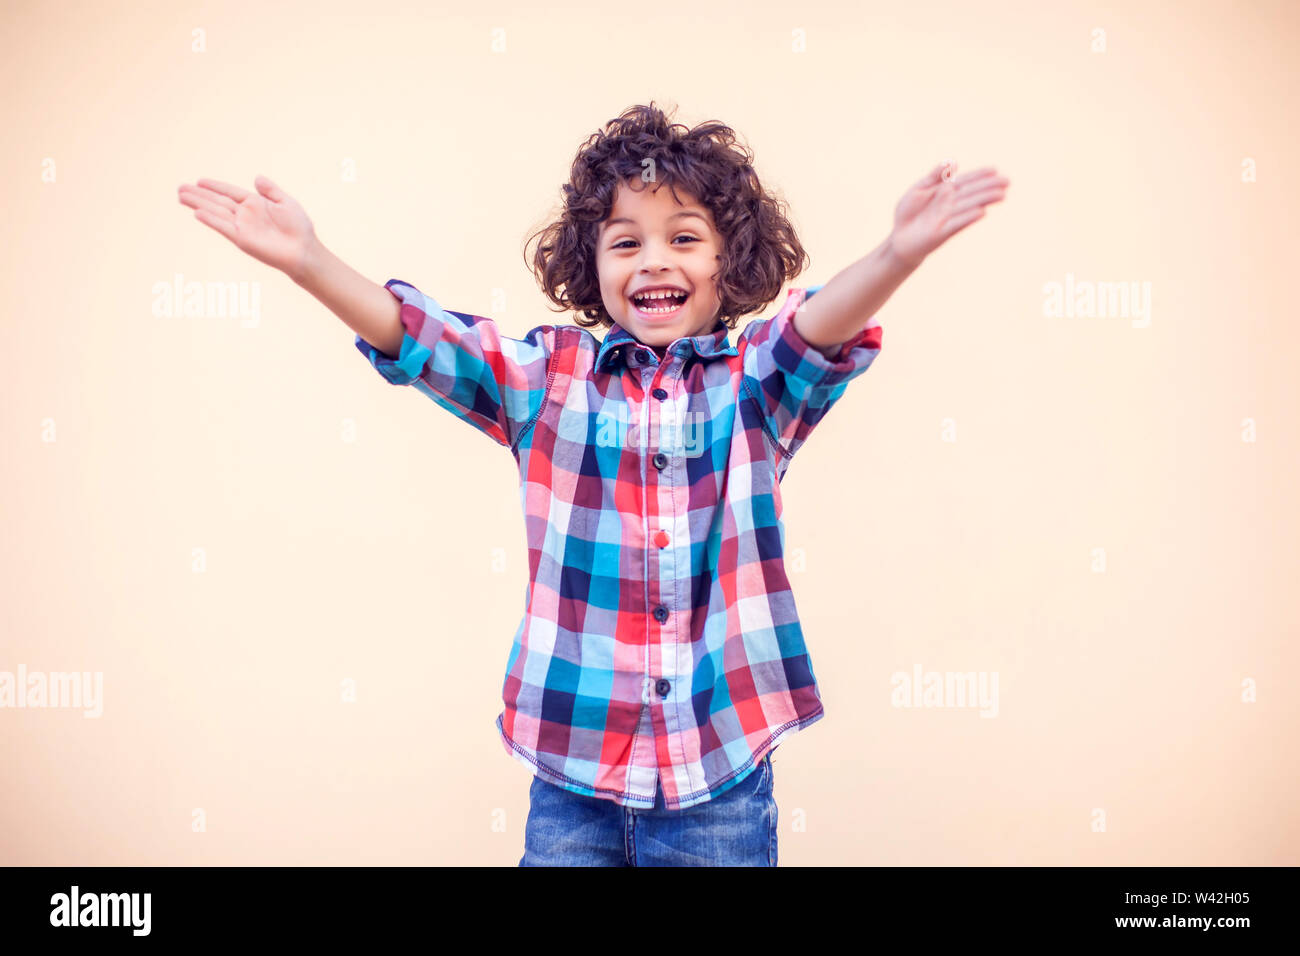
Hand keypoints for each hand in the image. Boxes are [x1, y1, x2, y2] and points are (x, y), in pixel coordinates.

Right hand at [176, 175, 317, 280]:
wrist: (304, 250)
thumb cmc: (299, 228)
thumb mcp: (286, 202)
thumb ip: (270, 190)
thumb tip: (256, 177)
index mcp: (255, 203)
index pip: (229, 192)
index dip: (215, 186)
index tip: (199, 180)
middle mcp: (245, 214)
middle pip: (217, 201)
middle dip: (199, 194)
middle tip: (180, 187)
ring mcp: (242, 227)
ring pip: (215, 211)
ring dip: (199, 204)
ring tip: (181, 196)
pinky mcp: (242, 240)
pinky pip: (223, 227)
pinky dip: (211, 220)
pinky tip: (197, 213)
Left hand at [889, 162, 1008, 268]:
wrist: (900, 237)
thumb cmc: (909, 213)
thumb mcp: (919, 188)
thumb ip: (934, 176)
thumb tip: (952, 162)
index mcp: (946, 191)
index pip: (966, 181)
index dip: (980, 175)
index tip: (995, 170)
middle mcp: (951, 203)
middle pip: (972, 193)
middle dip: (989, 187)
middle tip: (1007, 181)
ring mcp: (949, 217)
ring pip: (969, 207)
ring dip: (985, 200)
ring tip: (1002, 195)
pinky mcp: (943, 232)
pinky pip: (957, 223)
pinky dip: (969, 217)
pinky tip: (982, 212)